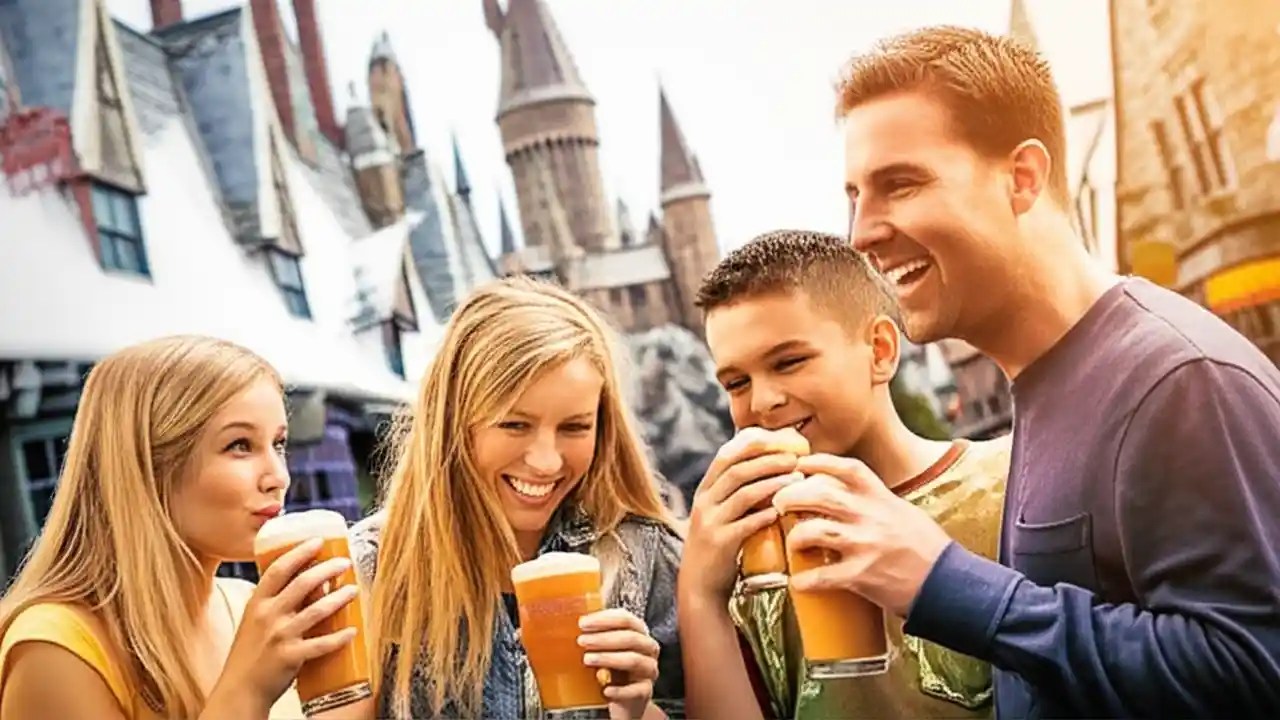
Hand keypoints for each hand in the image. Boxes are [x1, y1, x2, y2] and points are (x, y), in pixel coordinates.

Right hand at [212, 538, 360, 713]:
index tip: (318, 541)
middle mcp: (268, 616)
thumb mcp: (256, 621)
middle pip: (303, 583)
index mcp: (258, 603)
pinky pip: (322, 644)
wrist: (240, 689)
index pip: (278, 569)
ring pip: (317, 610)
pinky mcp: (291, 656)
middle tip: (345, 562)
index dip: (300, 552)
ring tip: (354, 590)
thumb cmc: (251, 653)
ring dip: (339, 598)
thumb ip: (277, 602)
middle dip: (327, 569)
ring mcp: (279, 636)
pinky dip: (340, 637)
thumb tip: (310, 583)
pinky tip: (353, 631)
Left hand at [577, 608, 660, 719]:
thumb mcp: (604, 649)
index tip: (583, 623)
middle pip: (631, 638)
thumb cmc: (612, 669)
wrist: (624, 700)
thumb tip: (565, 626)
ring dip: (609, 658)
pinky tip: (604, 690)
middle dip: (604, 638)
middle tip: (581, 641)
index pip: (626, 619)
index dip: (605, 619)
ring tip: (587, 660)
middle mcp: (647, 649)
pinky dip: (619, 690)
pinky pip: (635, 690)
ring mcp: (649, 670)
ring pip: (634, 660)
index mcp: (638, 632)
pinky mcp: (645, 692)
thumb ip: (593, 636)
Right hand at [679, 428, 803, 600]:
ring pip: (743, 494)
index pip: (726, 456)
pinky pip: (745, 524)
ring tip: (797, 479)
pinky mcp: (719, 543)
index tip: (780, 442)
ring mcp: (710, 522)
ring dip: (772, 484)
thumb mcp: (720, 513)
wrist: (699, 585)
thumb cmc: (718, 546)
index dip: (753, 445)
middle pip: (737, 470)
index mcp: (706, 490)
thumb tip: (772, 469)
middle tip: (795, 458)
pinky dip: (765, 515)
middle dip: (768, 461)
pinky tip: (782, 511)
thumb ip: (738, 493)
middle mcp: (705, 502)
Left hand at [772, 454, 952, 616]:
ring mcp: (864, 545)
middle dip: (790, 497)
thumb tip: (844, 493)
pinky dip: (803, 580)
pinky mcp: (861, 576)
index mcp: (881, 497)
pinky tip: (798, 582)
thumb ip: (875, 501)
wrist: (949, 583)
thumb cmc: (926, 548)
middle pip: (817, 495)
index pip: (846, 468)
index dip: (818, 461)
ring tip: (793, 544)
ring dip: (795, 538)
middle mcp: (870, 516)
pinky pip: (820, 576)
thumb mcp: (903, 512)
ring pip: (813, 531)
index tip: (798, 464)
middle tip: (778, 505)